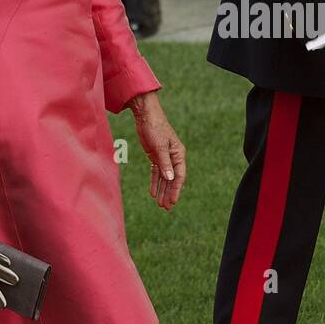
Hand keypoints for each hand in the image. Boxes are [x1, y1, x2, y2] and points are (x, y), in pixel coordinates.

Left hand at [130, 91, 185, 209]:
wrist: (146, 116)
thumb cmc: (155, 128)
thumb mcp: (159, 146)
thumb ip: (165, 163)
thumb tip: (170, 178)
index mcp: (178, 154)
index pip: (179, 175)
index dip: (176, 189)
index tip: (173, 201)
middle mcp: (173, 157)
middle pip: (172, 179)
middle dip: (169, 193)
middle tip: (166, 207)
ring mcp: (164, 157)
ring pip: (164, 177)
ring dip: (162, 190)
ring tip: (160, 204)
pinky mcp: (155, 156)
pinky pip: (156, 172)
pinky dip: (155, 182)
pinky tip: (152, 193)